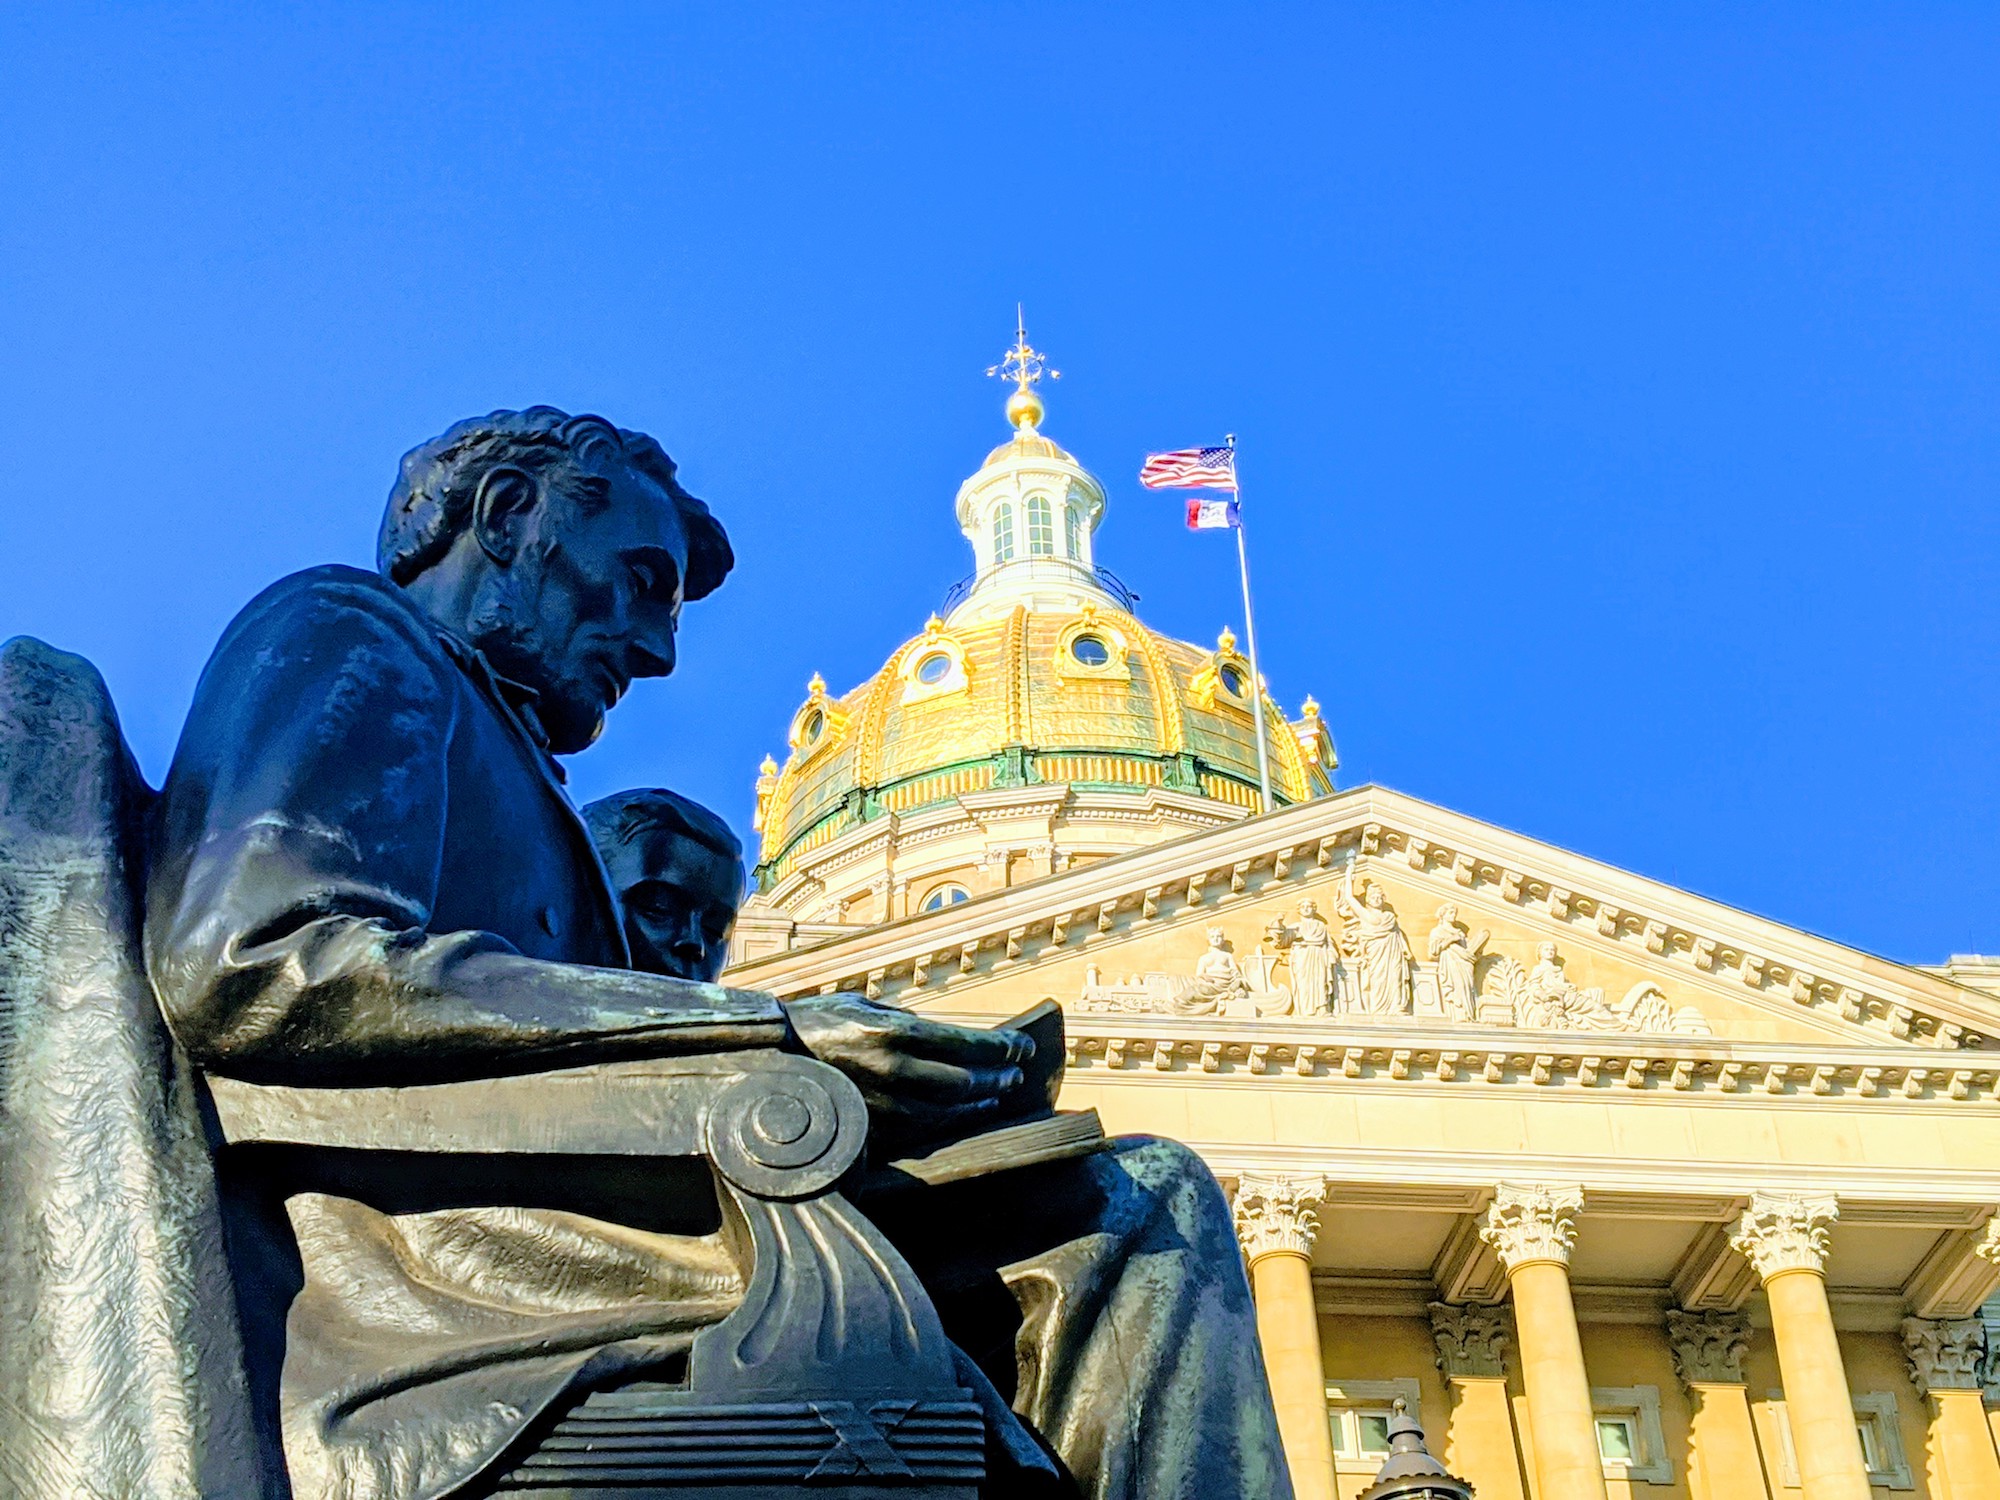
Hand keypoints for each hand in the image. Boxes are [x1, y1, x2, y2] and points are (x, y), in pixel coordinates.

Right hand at [781, 993, 1032, 1144]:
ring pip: (945, 1112)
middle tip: (1017, 1073)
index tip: (1023, 1047)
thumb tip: (951, 1039)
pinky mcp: (868, 1127)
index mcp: (889, 1032)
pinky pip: (920, 1130)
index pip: (963, 1043)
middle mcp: (887, 1070)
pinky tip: (963, 1113)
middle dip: (996, 1077)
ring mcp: (878, 1104)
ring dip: (978, 1104)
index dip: (1000, 1047)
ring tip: (997, 1093)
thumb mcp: (863, 1006)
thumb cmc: (817, 1022)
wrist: (767, 1056)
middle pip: (961, 1082)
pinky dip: (949, 1122)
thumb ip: (906, 1021)